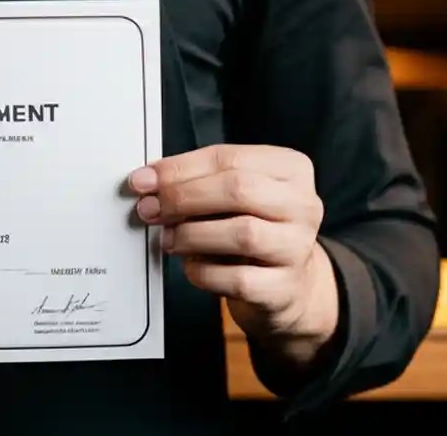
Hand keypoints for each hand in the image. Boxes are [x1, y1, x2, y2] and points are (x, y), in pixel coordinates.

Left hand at [129, 144, 338, 367]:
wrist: (286, 284)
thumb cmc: (252, 227)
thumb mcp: (232, 196)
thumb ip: (196, 181)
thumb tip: (148, 180)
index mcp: (290, 168)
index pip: (228, 158)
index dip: (179, 169)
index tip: (143, 180)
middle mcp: (303, 205)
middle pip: (238, 190)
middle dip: (183, 197)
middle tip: (150, 209)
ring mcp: (298, 248)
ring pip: (242, 234)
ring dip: (191, 235)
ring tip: (168, 239)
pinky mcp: (285, 288)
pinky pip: (238, 279)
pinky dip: (204, 272)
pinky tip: (192, 265)